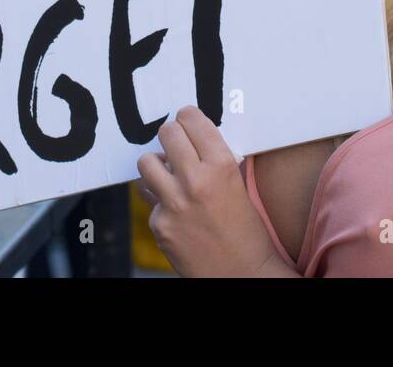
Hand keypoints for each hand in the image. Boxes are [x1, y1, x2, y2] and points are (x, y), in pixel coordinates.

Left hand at [136, 105, 286, 276]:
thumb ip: (212, 160)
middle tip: (175, 143)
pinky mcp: (159, 225)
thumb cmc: (246, 230)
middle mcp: (196, 181)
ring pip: (146, 162)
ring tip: (169, 174)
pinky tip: (179, 214)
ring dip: (156, 165)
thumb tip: (187, 137)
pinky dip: (161, 203)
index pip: (191, 119)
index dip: (187, 117)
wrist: (243, 274)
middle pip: (167, 133)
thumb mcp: (237, 184)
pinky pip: (150, 200)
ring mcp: (174, 204)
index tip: (185, 121)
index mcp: (222, 165)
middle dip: (170, 135)